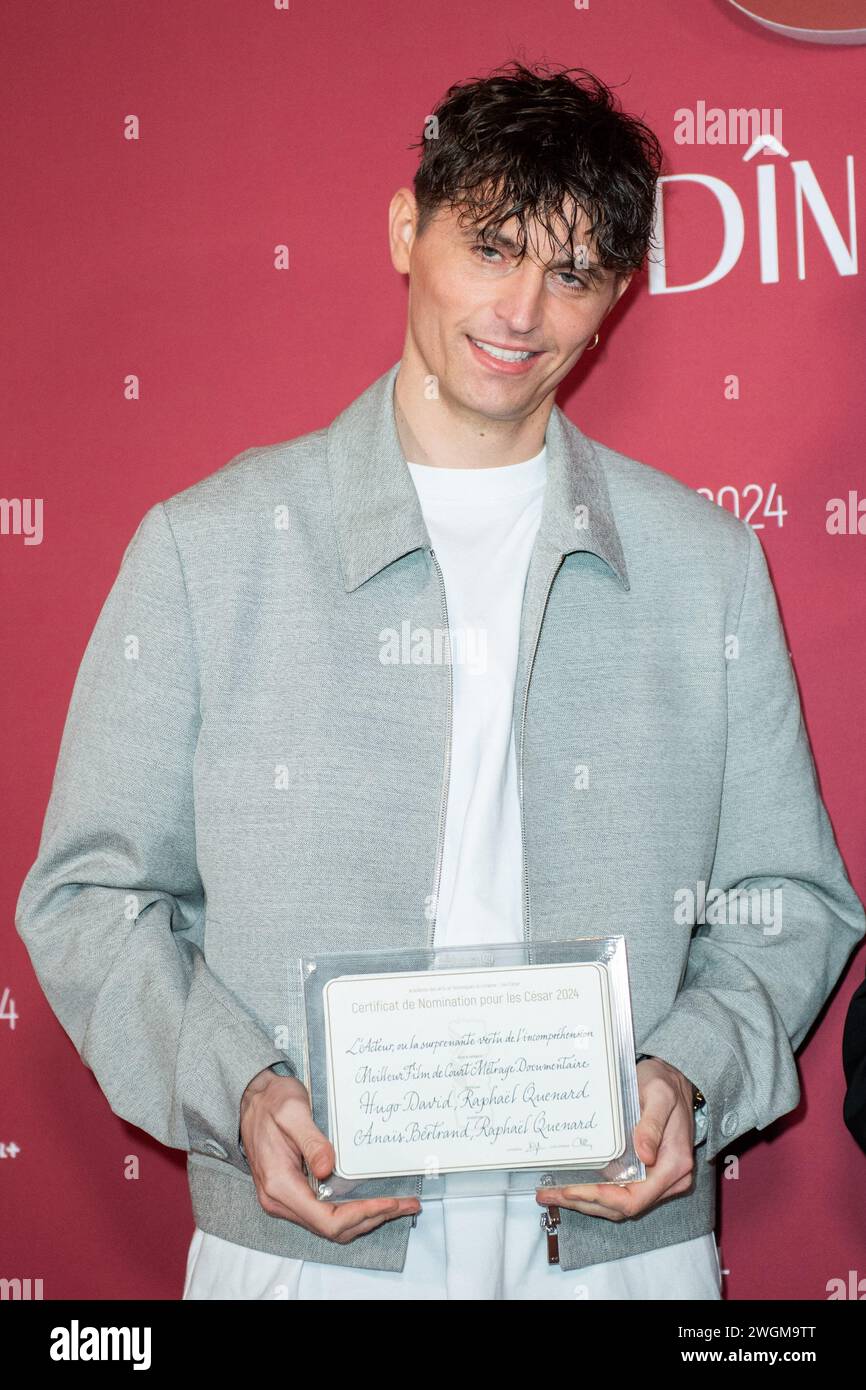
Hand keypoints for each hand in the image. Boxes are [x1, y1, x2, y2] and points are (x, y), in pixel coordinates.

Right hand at [239, 1067, 420, 1241]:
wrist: (252, 1099)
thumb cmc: (271, 1102)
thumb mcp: (292, 1112)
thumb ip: (311, 1141)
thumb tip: (328, 1169)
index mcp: (280, 1185)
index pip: (327, 1219)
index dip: (362, 1215)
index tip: (390, 1202)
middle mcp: (280, 1200)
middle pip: (333, 1228)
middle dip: (372, 1218)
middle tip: (406, 1204)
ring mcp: (286, 1200)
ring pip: (331, 1225)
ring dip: (366, 1218)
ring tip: (398, 1204)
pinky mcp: (293, 1193)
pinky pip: (326, 1213)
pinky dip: (353, 1211)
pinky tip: (373, 1199)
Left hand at [534, 1056, 695, 1220]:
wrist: (674, 1080)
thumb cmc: (665, 1083)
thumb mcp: (659, 1095)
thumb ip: (651, 1125)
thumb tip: (644, 1156)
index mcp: (673, 1165)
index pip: (634, 1199)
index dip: (601, 1198)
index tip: (573, 1190)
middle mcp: (668, 1180)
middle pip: (622, 1207)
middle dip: (584, 1202)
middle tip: (550, 1194)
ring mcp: (657, 1180)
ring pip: (618, 1204)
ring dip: (585, 1202)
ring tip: (552, 1193)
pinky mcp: (647, 1175)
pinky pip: (619, 1192)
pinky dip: (595, 1193)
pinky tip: (572, 1186)